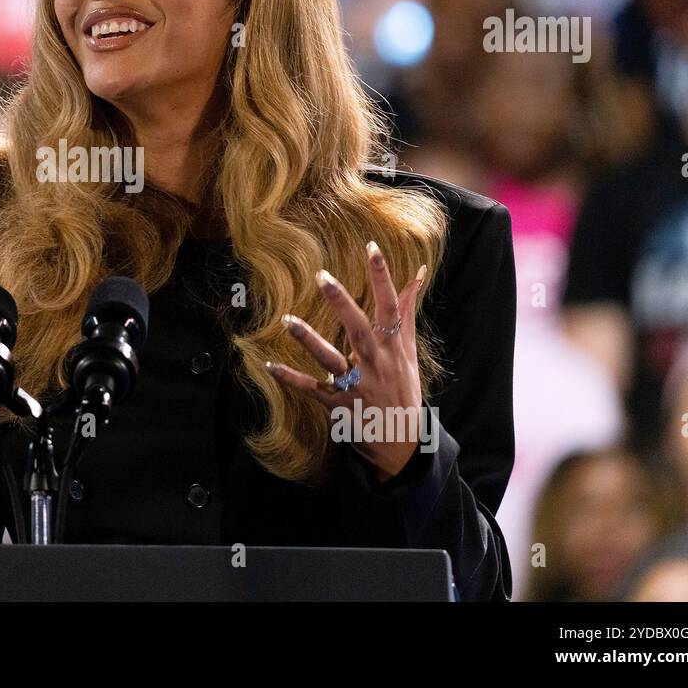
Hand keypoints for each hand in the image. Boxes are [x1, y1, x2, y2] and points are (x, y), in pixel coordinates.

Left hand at [268, 241, 427, 482]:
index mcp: (391, 348)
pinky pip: (311, 388)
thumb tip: (418, 273)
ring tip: (287, 320)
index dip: (382, 277)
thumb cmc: (402, 388)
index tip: (371, 248)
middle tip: (322, 277)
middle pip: (358, 329)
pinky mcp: (338, 404)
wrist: (401, 440)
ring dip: (309, 340)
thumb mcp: (407, 350)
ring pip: (331, 360)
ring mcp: (356, 385)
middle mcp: (375, 363)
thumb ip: (406, 311)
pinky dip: (290, 378)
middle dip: (342, 303)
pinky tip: (269, 365)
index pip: (390, 306)